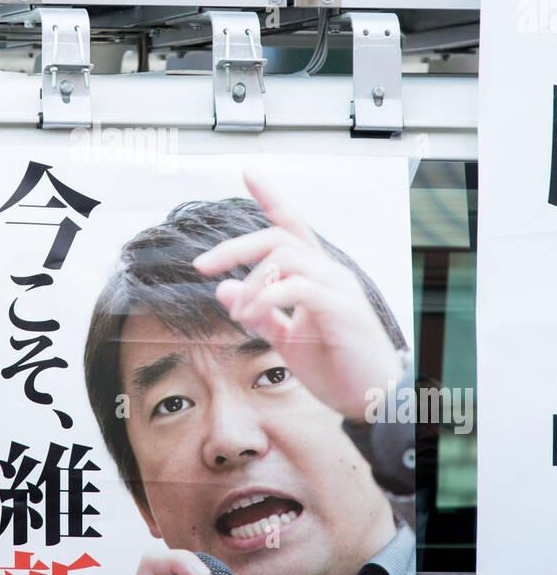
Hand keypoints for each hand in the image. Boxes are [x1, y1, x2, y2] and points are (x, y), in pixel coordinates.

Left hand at [193, 166, 402, 420]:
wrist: (371, 402)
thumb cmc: (336, 368)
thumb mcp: (287, 339)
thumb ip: (258, 313)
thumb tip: (222, 288)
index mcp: (316, 276)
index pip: (292, 225)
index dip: (271, 197)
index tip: (249, 172)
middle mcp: (329, 273)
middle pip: (279, 237)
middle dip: (235, 247)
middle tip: (202, 265)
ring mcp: (339, 288)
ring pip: (286, 256)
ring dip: (251, 280)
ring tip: (238, 312)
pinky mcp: (342, 309)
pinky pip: (299, 287)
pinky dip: (268, 296)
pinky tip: (251, 314)